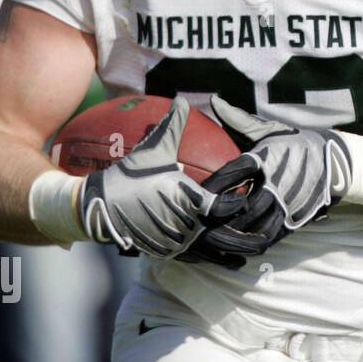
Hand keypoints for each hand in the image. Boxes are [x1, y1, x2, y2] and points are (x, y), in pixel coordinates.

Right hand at [79, 97, 249, 258]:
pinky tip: (222, 261)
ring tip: (250, 255)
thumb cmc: (127, 176)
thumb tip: (182, 100)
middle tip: (266, 234)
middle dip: (246, 235)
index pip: (226, 205)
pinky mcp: (165, 251)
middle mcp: (186, 224)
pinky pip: (193, 258)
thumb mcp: (152, 149)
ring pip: (211, 251)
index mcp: (189, 201)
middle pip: (225, 234)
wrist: (96, 206)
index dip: (241, 202)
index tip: (251, 197)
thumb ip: (173, 126)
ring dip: (232, 253)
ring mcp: (175, 241)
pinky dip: (209, 260)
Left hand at [192, 96, 352, 260]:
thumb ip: (238, 120)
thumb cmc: (293, 143)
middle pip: (240, 206)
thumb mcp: (268, 130)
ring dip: (234, 234)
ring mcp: (287, 202)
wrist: (333, 160)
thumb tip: (213, 100)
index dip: (210, 186)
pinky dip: (252, 243)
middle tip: (196, 223)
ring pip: (255, 226)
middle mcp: (276, 182)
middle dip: (217, 218)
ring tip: (214, 238)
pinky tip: (238, 244)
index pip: (231, 174)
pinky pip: (270, 236)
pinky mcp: (295, 217)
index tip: (191, 193)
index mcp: (265, 159)